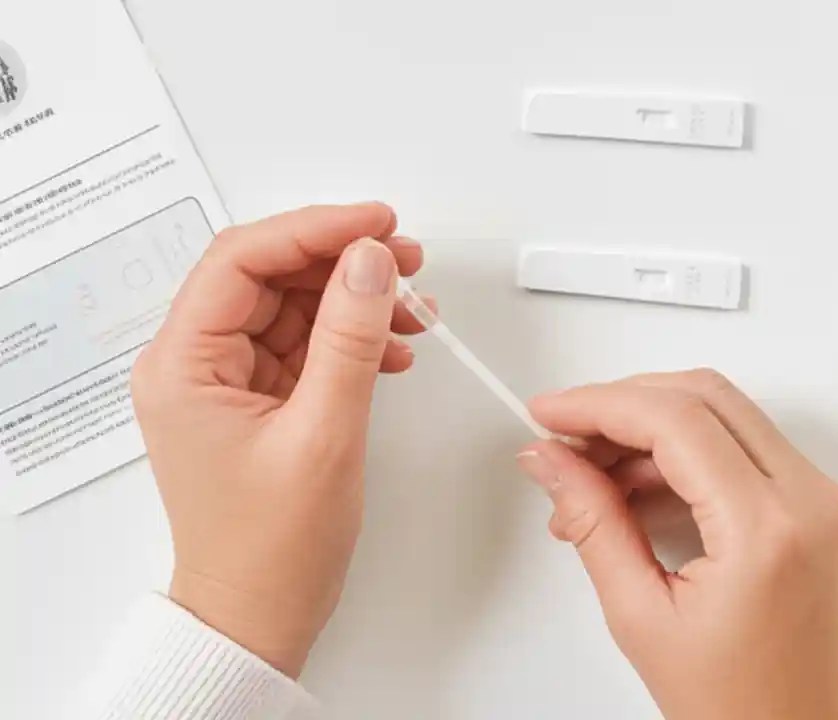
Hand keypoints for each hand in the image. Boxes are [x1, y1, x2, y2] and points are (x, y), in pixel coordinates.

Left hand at [131, 203, 427, 677]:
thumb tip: (370, 262)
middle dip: (341, 260)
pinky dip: (351, 337)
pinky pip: (305, 343)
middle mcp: (194, 363)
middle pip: (269, 274)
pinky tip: (391, 347)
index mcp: (182, 365)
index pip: (242, 259)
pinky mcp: (257, 398)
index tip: (377, 224)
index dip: (315, 229)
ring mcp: (226, 380)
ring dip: (355, 299)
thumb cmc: (271, 549)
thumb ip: (350, 339)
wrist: (259, 616)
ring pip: (293, 305)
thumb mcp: (323, 434)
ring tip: (412, 306)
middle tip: (405, 258)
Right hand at [517, 370, 837, 719]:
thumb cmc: (739, 708)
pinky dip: (689, 455)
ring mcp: (824, 500)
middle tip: (567, 438)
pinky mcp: (823, 507)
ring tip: (593, 480)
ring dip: (654, 428)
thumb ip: (593, 523)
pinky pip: (749, 448)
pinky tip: (639, 491)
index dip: (601, 405)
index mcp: (767, 531)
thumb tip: (552, 461)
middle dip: (625, 405)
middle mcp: (811, 501)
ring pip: (727, 415)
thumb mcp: (641, 615)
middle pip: (705, 398)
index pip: (676, 421)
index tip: (552, 414)